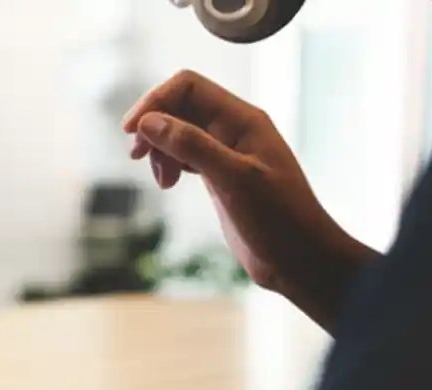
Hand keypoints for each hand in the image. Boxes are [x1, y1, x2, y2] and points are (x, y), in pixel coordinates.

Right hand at [123, 71, 376, 329]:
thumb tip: (149, 122)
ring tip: (162, 182)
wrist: (300, 260)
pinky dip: (170, 163)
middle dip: (154, 126)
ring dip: (160, 149)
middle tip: (138, 158)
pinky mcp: (221, 177)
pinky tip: (169, 183)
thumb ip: (192, 146)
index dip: (155, 101)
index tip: (131, 131)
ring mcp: (228, 154)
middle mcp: (234, 130)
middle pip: (180, 107)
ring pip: (180, 132)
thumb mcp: (234, 179)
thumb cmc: (279, 220)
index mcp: (243, 120)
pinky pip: (187, 156)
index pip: (189, 87)